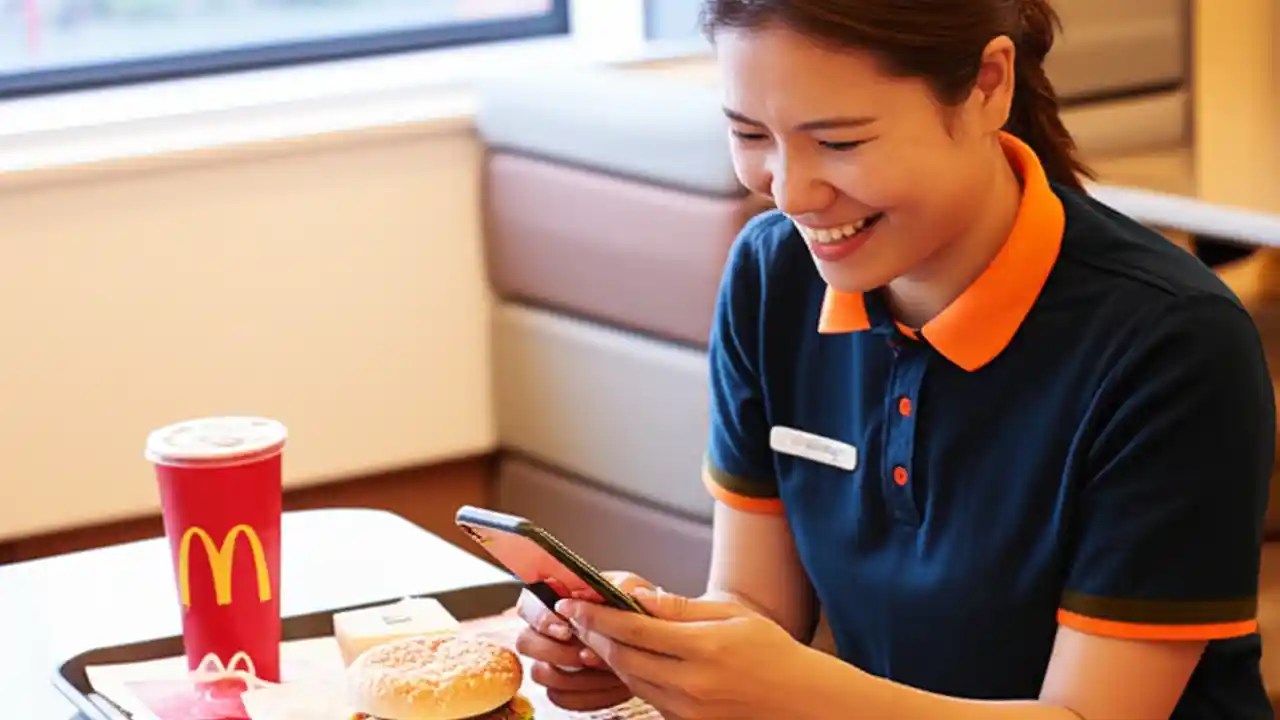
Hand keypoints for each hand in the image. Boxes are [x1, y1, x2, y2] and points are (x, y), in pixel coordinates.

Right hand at [514, 571, 655, 710]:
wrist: (650, 647)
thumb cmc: (635, 613)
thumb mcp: (632, 590)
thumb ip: (614, 585)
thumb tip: (594, 592)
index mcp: (555, 600)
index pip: (528, 604)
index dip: (542, 619)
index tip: (565, 630)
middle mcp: (546, 631)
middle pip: (525, 642)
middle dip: (556, 651)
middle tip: (584, 654)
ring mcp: (552, 661)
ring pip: (540, 673)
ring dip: (572, 674)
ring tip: (602, 666)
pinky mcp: (563, 688)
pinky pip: (559, 697)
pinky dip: (586, 693)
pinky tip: (608, 683)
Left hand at [556, 588, 815, 719]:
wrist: (800, 702)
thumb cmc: (771, 652)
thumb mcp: (732, 616)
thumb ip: (681, 608)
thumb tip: (639, 597)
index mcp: (704, 648)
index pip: (634, 628)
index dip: (596, 615)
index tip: (573, 603)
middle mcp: (691, 683)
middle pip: (623, 657)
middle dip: (593, 635)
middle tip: (574, 616)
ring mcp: (686, 710)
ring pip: (629, 679)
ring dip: (606, 656)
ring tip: (592, 633)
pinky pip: (646, 696)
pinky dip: (630, 675)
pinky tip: (624, 658)